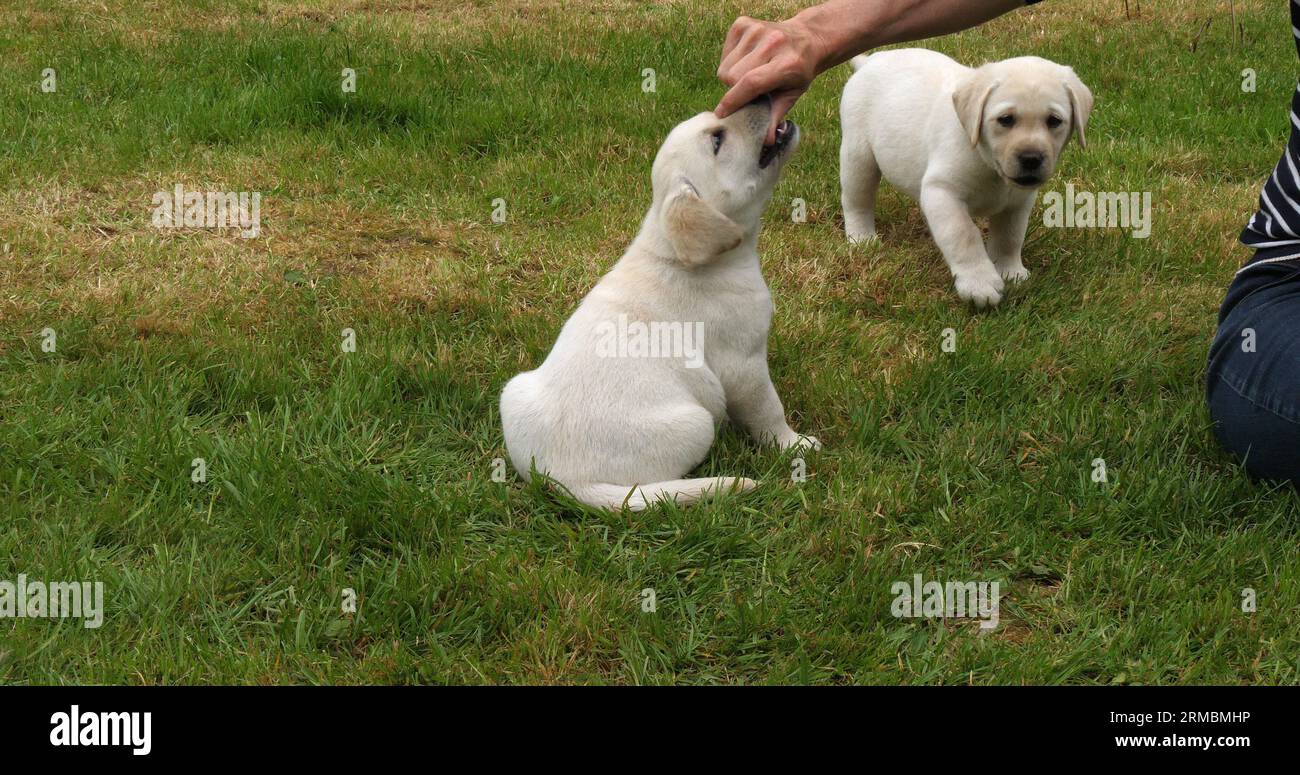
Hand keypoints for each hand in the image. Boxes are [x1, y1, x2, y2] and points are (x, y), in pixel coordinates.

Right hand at [715, 16, 825, 144]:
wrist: (807, 38)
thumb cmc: (798, 71)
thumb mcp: (792, 95)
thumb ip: (775, 116)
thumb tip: (765, 141)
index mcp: (787, 63)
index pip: (751, 83)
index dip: (733, 100)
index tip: (722, 113)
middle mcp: (772, 42)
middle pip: (732, 76)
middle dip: (736, 88)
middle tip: (752, 88)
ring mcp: (757, 29)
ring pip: (725, 66)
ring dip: (733, 75)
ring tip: (752, 71)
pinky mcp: (744, 22)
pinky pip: (724, 53)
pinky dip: (731, 60)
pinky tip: (748, 58)